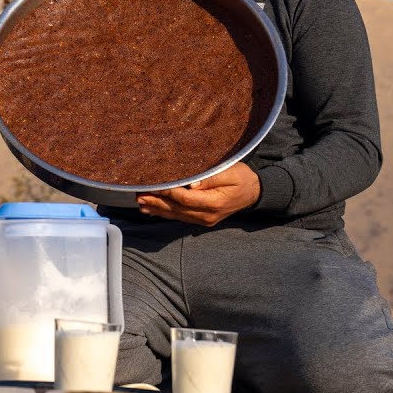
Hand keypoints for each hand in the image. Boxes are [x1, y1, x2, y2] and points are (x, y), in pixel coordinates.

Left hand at [135, 163, 260, 226]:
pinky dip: (165, 213)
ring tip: (140, 202)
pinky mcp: (202, 220)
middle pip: (177, 209)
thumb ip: (211, 178)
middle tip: (139, 195)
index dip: (168, 191)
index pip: (186, 198)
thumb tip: (192, 184)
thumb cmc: (242, 178)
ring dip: (157, 208)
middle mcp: (208, 215)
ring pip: (176, 215)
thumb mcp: (231, 172)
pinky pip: (180, 217)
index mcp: (215, 202)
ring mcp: (204, 220)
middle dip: (157, 201)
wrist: (253, 193)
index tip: (154, 184)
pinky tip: (152, 210)